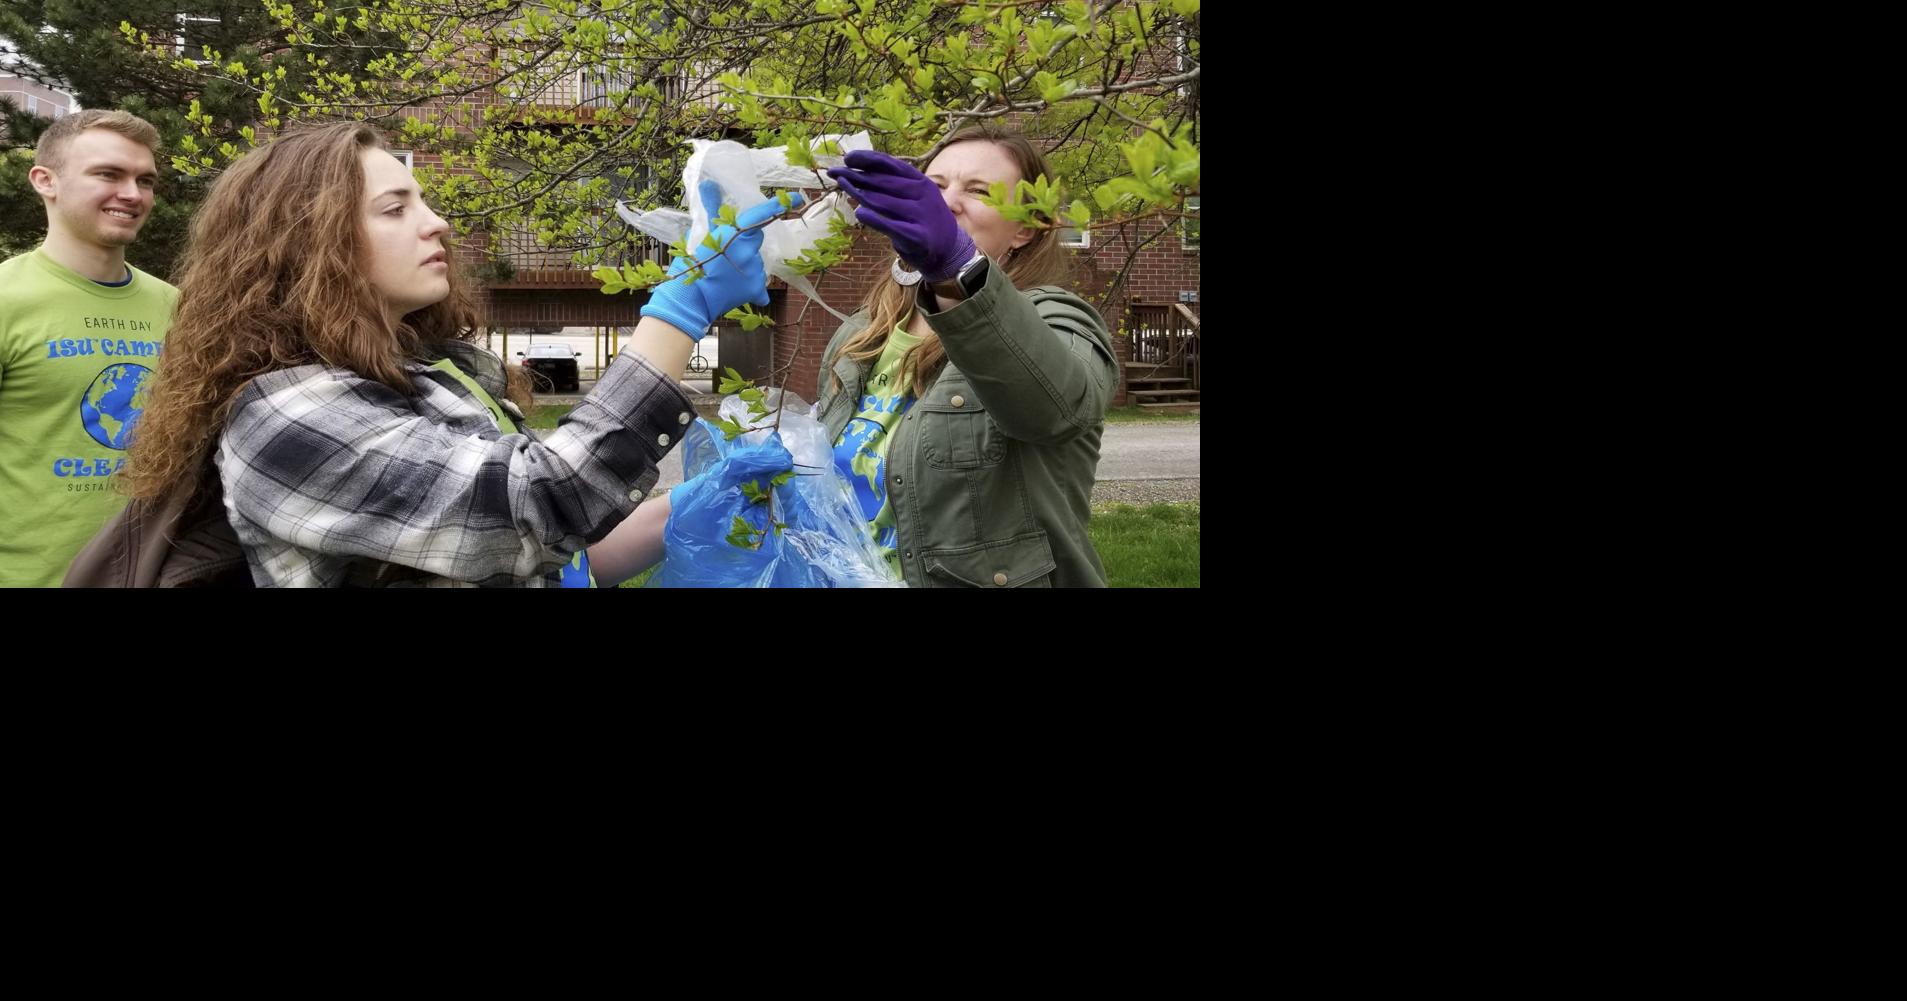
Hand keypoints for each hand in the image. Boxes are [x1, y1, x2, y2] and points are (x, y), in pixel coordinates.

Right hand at [640, 181, 804, 339]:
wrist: (693, 296)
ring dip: (746, 264)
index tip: (795, 198)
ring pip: (757, 261)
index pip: (761, 215)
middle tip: (725, 253)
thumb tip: (708, 182)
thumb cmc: (695, 261)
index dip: (779, 205)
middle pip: (755, 239)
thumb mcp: (704, 232)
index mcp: (736, 234)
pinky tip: (736, 288)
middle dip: (745, 242)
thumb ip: (712, 206)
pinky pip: (759, 284)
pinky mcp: (756, 289)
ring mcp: (755, 271)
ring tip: (726, 273)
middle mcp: (749, 251)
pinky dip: (750, 287)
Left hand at [826, 149, 975, 281]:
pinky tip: (859, 212)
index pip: (891, 165)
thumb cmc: (922, 218)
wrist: (948, 249)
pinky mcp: (917, 236)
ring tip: (843, 186)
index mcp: (920, 181)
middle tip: (834, 172)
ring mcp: (920, 215)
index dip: (868, 159)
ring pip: (883, 202)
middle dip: (856, 175)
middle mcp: (922, 194)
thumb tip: (857, 173)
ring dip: (859, 193)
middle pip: (883, 182)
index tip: (848, 158)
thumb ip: (891, 185)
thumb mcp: (914, 195)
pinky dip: (873, 218)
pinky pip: (890, 225)